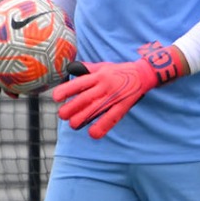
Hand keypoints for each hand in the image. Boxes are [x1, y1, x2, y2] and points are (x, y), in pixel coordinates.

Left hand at [51, 41, 184, 137]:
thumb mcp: (102, 66)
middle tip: (62, 115)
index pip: (80, 83)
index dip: (67, 90)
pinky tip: (93, 134)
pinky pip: (112, 117)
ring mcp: (114, 96)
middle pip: (86, 97)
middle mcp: (105, 85)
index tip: (56, 97)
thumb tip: (71, 67)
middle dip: (72, 107)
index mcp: (98, 75)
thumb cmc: (119, 71)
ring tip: (73, 125)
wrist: (143, 73)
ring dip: (84, 118)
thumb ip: (87, 68)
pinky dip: (103, 126)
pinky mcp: (123, 105)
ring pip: (97, 108)